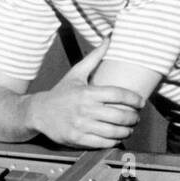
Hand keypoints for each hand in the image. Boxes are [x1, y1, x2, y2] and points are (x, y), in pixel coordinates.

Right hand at [28, 43, 143, 148]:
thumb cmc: (60, 93)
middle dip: (133, 118)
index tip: (141, 102)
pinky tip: (117, 137)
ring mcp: (80, 125)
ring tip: (130, 128)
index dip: (134, 99)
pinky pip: (102, 142)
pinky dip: (113, 141)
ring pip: (113, 131)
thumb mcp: (76, 73)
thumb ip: (94, 57)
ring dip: (126, 131)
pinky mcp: (77, 138)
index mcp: (87, 92)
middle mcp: (84, 109)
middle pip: (119, 115)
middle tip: (136, 117)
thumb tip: (109, 38)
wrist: (38, 112)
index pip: (118, 95)